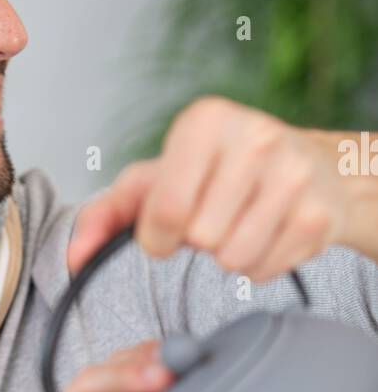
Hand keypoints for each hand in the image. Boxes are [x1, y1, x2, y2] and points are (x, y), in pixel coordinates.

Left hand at [70, 98, 377, 280]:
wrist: (313, 168)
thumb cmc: (218, 173)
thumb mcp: (157, 179)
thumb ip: (106, 214)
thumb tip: (73, 258)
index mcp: (205, 121)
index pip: (166, 210)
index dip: (158, 236)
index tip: (168, 227)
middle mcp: (255, 137)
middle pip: (200, 237)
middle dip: (197, 241)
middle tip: (213, 218)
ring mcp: (293, 175)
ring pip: (233, 258)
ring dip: (227, 256)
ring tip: (239, 224)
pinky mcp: (319, 213)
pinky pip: (265, 270)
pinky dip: (258, 264)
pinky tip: (266, 232)